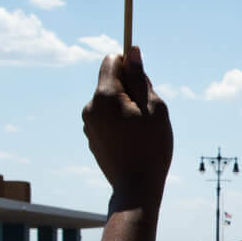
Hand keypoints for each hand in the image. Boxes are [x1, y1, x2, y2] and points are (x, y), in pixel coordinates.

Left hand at [83, 48, 172, 203]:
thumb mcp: (153, 107)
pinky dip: (119, 122)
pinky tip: (132, 141)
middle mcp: (90, 107)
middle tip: (147, 113)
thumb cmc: (151, 147)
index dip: (129, 65)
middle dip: (129, 89)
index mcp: (104, 96)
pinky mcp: (92, 137)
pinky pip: (107, 118)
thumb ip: (140, 78)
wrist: (136, 189)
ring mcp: (88, 124)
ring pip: (110, 101)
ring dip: (125, 106)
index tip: (143, 81)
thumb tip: (132, 51)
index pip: (111, 61)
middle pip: (110, 81)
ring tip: (141, 130)